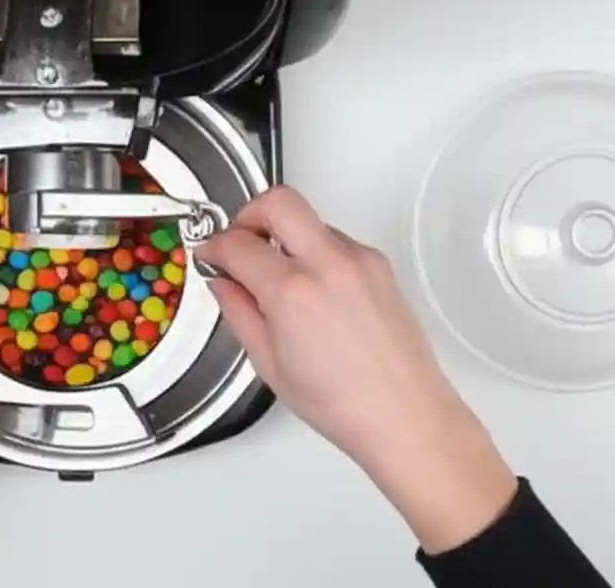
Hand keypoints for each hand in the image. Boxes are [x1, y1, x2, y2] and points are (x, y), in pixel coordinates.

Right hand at [195, 187, 516, 552]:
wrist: (404, 413)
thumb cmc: (344, 403)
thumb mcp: (269, 364)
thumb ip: (239, 313)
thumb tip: (222, 283)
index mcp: (293, 293)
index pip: (239, 243)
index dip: (215, 246)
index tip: (211, 254)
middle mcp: (329, 265)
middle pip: (279, 200)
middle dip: (249, 213)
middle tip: (240, 241)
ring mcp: (359, 260)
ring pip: (310, 220)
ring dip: (286, 236)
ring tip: (278, 280)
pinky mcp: (379, 264)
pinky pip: (336, 241)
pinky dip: (315, 254)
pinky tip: (312, 292)